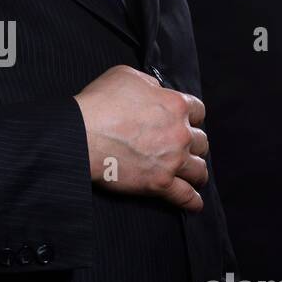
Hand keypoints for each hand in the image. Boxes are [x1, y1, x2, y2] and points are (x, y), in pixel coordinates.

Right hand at [72, 64, 209, 211]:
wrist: (81, 134)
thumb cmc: (99, 103)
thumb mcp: (126, 76)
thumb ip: (149, 84)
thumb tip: (156, 91)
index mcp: (174, 105)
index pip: (198, 111)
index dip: (192, 117)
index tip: (186, 123)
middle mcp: (179, 133)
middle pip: (201, 141)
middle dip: (193, 145)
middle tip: (184, 149)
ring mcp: (172, 160)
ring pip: (199, 169)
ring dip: (196, 172)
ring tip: (193, 176)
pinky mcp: (159, 183)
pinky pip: (185, 196)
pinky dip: (192, 201)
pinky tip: (195, 204)